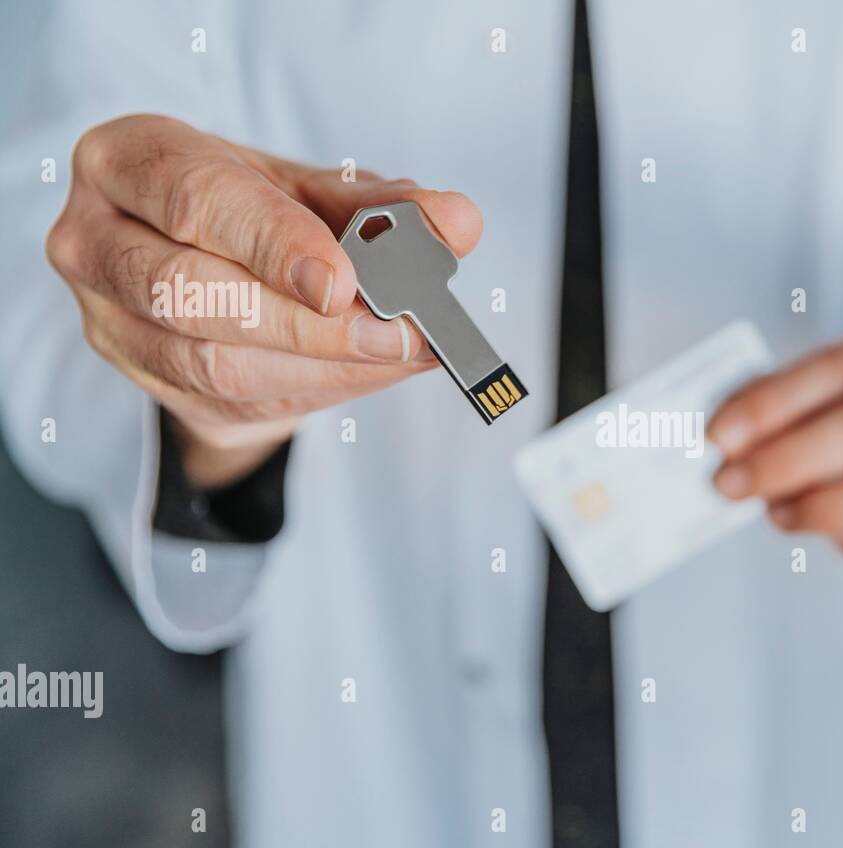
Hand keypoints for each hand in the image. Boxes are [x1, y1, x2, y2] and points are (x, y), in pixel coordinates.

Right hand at [45, 114, 481, 487]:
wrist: (213, 269)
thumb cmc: (255, 212)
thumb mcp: (312, 191)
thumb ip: (383, 205)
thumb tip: (458, 222)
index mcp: (128, 161)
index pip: (195, 199)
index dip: (272, 242)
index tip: (343, 281)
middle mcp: (96, 240)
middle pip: (193, 294)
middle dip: (307, 324)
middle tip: (398, 332)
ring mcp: (110, 321)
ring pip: (212, 363)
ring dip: (322, 365)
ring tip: (402, 352)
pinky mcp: (145, 381)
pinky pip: (235, 402)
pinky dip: (319, 388)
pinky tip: (373, 370)